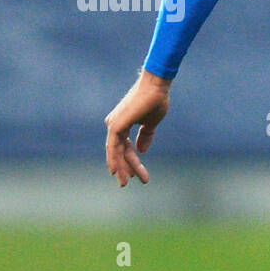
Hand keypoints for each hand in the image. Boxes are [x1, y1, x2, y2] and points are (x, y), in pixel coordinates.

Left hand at [105, 70, 170, 186]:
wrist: (156, 87)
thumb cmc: (155, 101)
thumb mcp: (151, 123)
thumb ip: (145, 136)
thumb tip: (142, 151)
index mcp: (122, 124)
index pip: (126, 148)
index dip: (131, 162)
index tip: (138, 176)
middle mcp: (114, 125)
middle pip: (120, 152)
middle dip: (126, 168)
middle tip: (129, 183)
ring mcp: (114, 125)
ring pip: (115, 152)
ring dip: (121, 168)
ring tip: (125, 183)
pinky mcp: (116, 125)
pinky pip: (113, 147)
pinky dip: (114, 159)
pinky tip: (115, 171)